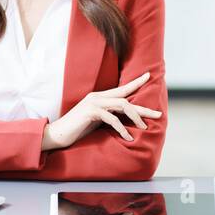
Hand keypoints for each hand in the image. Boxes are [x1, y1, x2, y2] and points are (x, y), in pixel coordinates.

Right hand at [41, 72, 161, 150]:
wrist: (56, 134)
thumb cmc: (76, 130)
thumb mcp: (95, 122)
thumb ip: (107, 117)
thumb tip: (123, 121)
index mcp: (99, 97)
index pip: (121, 89)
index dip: (135, 83)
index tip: (148, 77)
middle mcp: (97, 97)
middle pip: (126, 97)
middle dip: (143, 107)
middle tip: (158, 114)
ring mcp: (93, 103)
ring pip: (122, 105)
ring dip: (136, 117)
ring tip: (144, 128)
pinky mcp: (91, 112)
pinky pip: (112, 119)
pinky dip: (122, 129)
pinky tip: (128, 137)